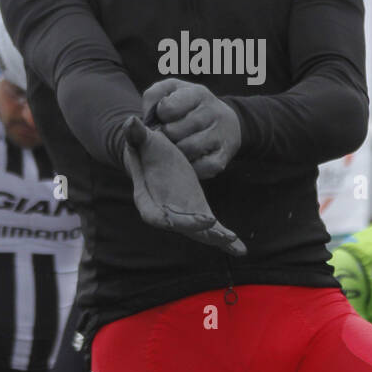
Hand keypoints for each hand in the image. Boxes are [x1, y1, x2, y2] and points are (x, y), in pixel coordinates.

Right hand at [121, 116, 245, 255]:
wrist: (157, 156)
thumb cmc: (146, 149)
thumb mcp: (142, 140)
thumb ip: (137, 135)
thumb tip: (130, 121)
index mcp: (148, 198)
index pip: (153, 215)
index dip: (163, 219)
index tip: (172, 221)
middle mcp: (166, 212)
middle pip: (180, 226)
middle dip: (194, 227)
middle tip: (211, 223)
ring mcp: (184, 215)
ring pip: (199, 232)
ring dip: (215, 238)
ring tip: (234, 243)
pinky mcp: (198, 213)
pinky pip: (212, 230)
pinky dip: (226, 241)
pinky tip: (241, 250)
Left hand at [141, 78, 240, 178]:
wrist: (226, 123)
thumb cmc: (189, 107)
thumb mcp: (171, 91)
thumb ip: (153, 96)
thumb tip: (147, 119)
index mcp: (198, 94)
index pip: (168, 108)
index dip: (159, 116)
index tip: (163, 119)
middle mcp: (213, 112)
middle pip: (174, 131)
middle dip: (165, 137)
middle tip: (165, 138)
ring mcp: (221, 134)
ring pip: (188, 149)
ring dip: (176, 153)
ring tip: (175, 149)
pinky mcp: (224, 156)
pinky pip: (203, 166)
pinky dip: (191, 167)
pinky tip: (188, 161)